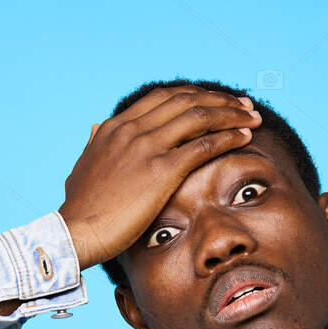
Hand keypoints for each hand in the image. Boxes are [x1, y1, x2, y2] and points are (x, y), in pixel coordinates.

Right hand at [58, 86, 260, 269]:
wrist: (75, 232)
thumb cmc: (80, 209)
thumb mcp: (83, 165)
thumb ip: (94, 144)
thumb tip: (94, 129)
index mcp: (116, 126)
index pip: (163, 98)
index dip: (194, 96)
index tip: (214, 102)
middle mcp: (132, 129)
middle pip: (186, 100)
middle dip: (219, 100)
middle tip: (243, 105)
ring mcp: (146, 146)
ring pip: (199, 116)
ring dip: (230, 114)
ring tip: (252, 118)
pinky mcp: (160, 170)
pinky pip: (203, 145)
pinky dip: (228, 137)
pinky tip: (244, 138)